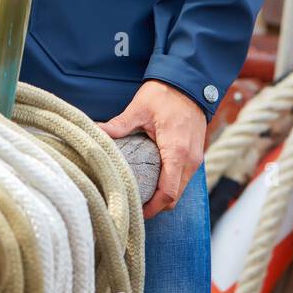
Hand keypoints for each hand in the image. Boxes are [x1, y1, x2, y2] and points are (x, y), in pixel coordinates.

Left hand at [97, 81, 205, 219]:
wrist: (189, 80)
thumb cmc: (165, 93)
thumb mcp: (139, 108)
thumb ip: (119, 125)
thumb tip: (96, 132)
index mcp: (176, 152)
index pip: (168, 193)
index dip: (153, 208)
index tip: (136, 211)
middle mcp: (190, 160)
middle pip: (175, 196)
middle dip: (157, 204)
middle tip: (134, 202)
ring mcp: (196, 157)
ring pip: (181, 187)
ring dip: (164, 193)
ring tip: (141, 190)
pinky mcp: (196, 153)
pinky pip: (183, 176)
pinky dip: (171, 181)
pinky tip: (153, 175)